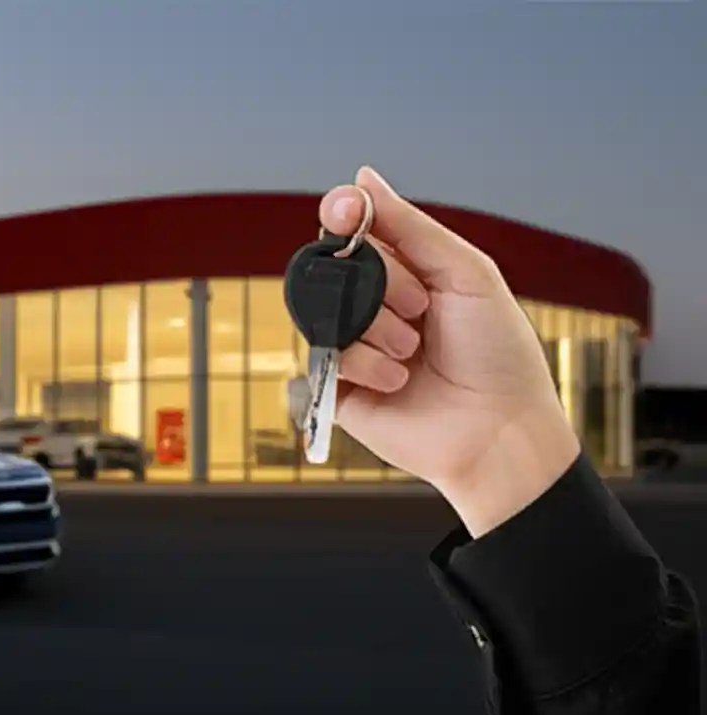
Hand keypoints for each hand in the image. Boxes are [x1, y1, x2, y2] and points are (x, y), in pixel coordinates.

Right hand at [320, 167, 580, 536]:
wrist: (499, 430)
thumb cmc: (497, 353)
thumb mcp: (465, 273)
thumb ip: (410, 226)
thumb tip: (362, 176)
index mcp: (406, 272)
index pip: (356, 228)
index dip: (344, 214)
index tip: (345, 212)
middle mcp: (374, 305)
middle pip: (338, 263)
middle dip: (382, 282)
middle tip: (422, 309)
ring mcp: (355, 344)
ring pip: (327, 309)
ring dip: (376, 326)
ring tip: (413, 352)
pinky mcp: (338, 386)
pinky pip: (323, 355)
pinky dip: (365, 363)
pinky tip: (398, 380)